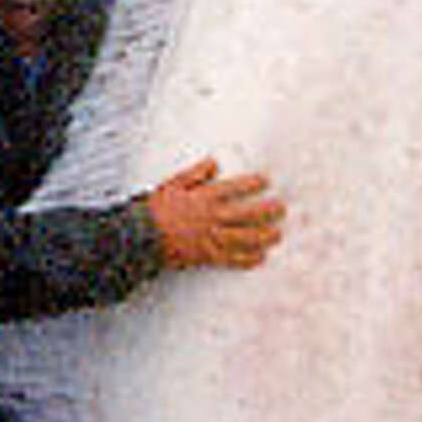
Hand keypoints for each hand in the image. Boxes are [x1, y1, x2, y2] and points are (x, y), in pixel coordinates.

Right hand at [145, 156, 284, 269]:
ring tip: (278, 234)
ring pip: (244, 238)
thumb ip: (195, 173)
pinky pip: (231, 259)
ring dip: (264, 236)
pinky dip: (247, 259)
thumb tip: (214, 162)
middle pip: (246, 214)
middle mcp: (211, 218)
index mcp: (204, 198)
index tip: (266, 180)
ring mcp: (210, 239)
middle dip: (267, 211)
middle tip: (282, 208)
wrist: (139, 238)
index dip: (253, 183)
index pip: (235, 188)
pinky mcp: (206, 256)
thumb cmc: (154, 209)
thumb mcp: (172, 184)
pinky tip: (260, 257)